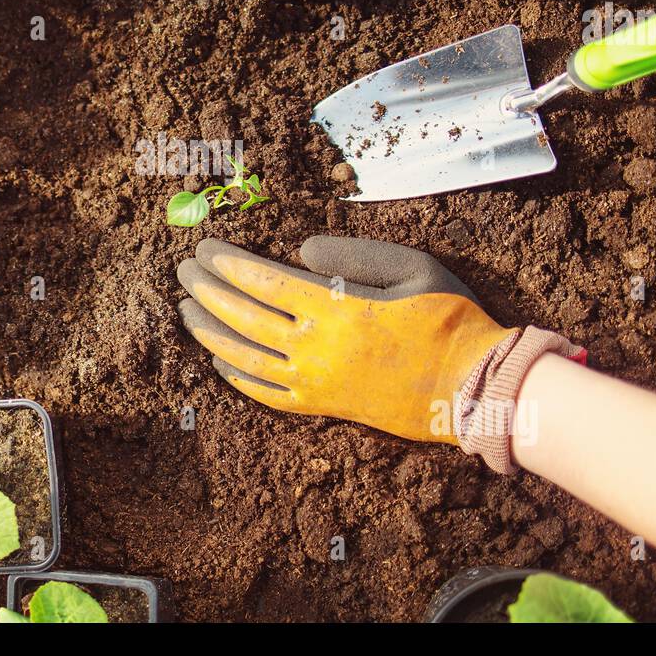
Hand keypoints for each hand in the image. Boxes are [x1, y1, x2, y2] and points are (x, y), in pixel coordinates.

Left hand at [176, 236, 581, 469]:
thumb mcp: (412, 267)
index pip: (262, 281)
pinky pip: (266, 394)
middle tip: (183, 270)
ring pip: (245, 356)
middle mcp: (316, 348)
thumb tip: (300, 251)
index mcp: (336, 309)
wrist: (472, 388)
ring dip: (209, 331)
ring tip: (186, 310)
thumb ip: (354, 254)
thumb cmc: (448, 319)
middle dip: (206, 290)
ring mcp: (316, 382)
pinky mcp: (323, 407)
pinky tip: (219, 359)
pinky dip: (236, 376)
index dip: (227, 263)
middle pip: (243, 316)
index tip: (205, 248)